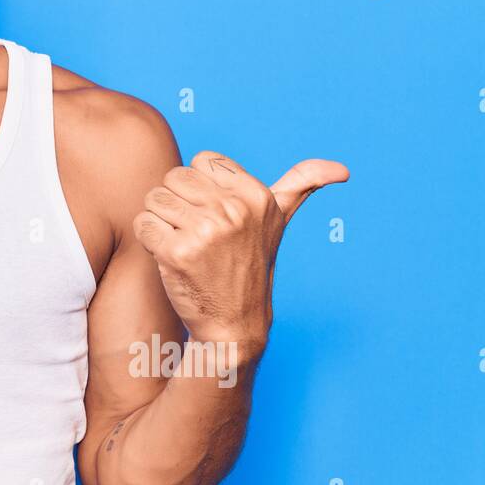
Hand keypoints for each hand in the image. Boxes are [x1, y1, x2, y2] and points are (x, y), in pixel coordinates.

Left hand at [132, 152, 348, 359]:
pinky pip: (142, 223)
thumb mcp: (278, 221)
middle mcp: (233, 210)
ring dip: (161, 222)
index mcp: (256, 195)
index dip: (201, 187)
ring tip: (184, 244)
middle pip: (174, 177)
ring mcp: (205, 231)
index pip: (202, 160)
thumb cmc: (251, 266)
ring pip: (154, 199)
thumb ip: (302, 185)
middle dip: (177, 203)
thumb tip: (341, 169)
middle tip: (196, 233)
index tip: (215, 214)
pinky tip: (170, 257)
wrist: (234, 324)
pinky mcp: (177, 252)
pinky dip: (148, 239)